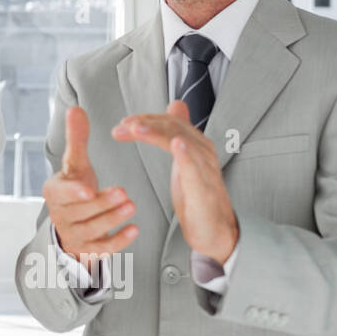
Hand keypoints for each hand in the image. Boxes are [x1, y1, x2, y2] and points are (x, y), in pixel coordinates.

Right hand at [43, 106, 137, 269]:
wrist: (71, 225)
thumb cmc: (75, 189)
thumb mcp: (75, 164)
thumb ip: (76, 139)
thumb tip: (76, 109)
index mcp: (54, 192)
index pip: (60, 193)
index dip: (73, 192)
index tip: (87, 189)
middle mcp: (61, 215)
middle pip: (80, 211)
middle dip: (102, 203)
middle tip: (124, 193)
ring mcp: (75, 234)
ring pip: (93, 229)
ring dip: (113, 219)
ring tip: (132, 205)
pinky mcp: (89, 248)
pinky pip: (103, 248)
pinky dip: (118, 241)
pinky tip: (134, 230)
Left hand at [112, 100, 237, 262]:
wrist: (215, 230)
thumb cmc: (198, 195)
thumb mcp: (184, 159)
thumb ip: (179, 132)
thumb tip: (176, 105)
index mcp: (196, 145)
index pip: (170, 122)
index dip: (147, 119)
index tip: (123, 123)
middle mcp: (204, 153)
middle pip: (174, 128)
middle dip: (145, 124)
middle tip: (122, 127)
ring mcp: (205, 171)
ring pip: (182, 143)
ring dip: (157, 133)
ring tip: (136, 129)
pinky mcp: (204, 191)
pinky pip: (195, 170)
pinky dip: (186, 155)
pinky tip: (177, 144)